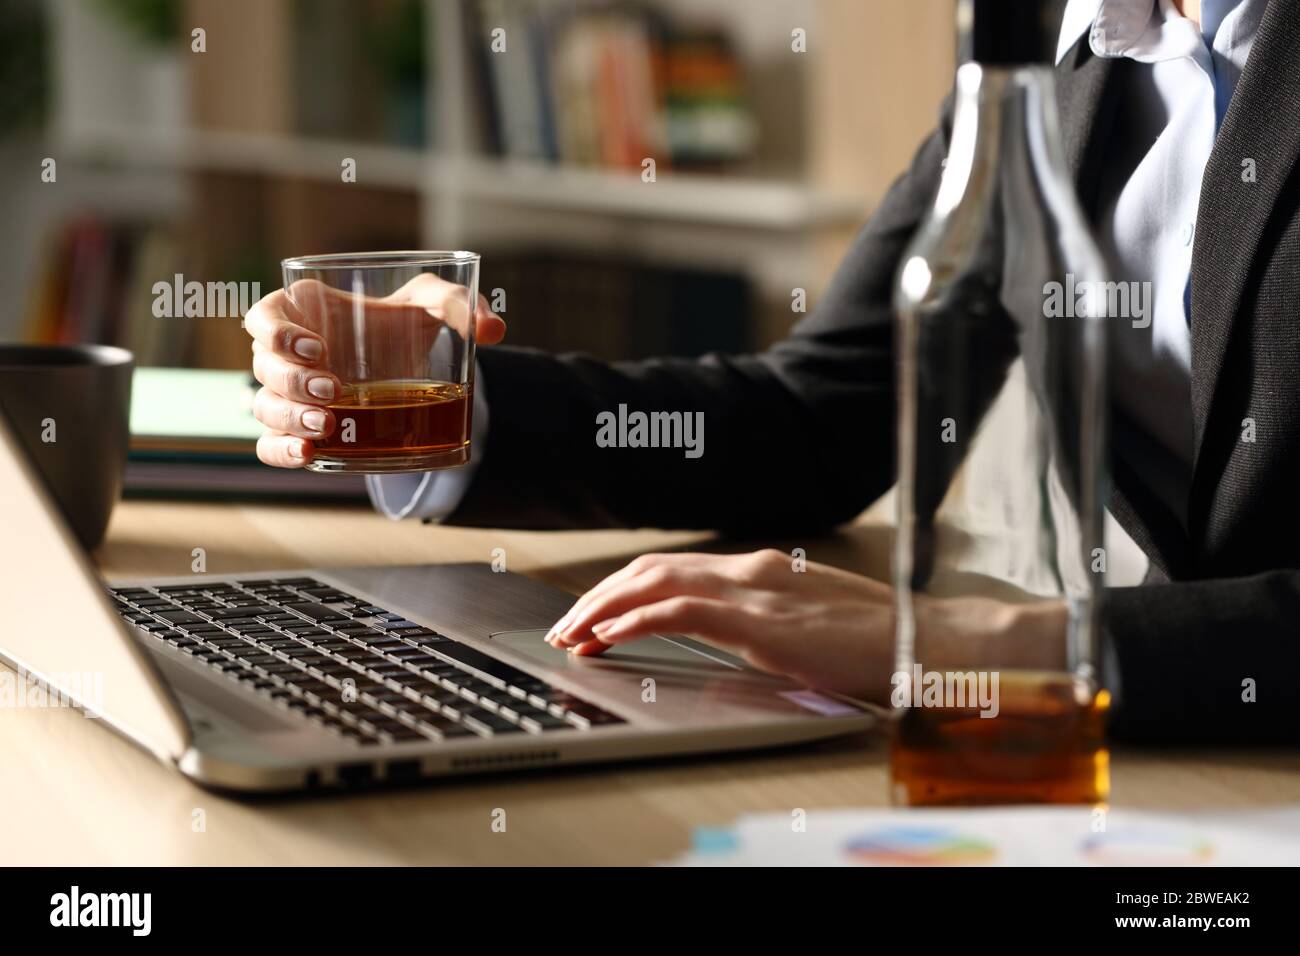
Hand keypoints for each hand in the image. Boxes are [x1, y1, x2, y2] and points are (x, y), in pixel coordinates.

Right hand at [244, 275, 505, 467]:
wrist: (411, 370)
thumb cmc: (407, 326)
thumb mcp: (432, 305)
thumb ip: (459, 305)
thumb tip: (492, 330)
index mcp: (304, 312)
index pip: (264, 317)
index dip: (277, 334)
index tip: (318, 348)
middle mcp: (288, 354)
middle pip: (265, 366)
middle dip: (293, 382)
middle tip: (335, 392)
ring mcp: (291, 396)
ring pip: (264, 406)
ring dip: (287, 417)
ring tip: (326, 425)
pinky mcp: (300, 430)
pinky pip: (271, 444)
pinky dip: (280, 451)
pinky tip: (306, 455)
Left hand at [544, 550, 1067, 702]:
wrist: (933, 643)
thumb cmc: (881, 639)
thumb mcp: (811, 620)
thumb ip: (767, 616)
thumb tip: (731, 628)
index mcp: (763, 568)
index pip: (672, 569)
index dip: (623, 588)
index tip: (591, 615)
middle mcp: (752, 568)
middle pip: (652, 569)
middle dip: (598, 595)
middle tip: (564, 626)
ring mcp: (757, 591)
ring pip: (655, 584)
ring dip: (604, 608)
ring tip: (572, 634)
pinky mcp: (763, 623)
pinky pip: (681, 613)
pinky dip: (637, 621)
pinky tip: (611, 637)